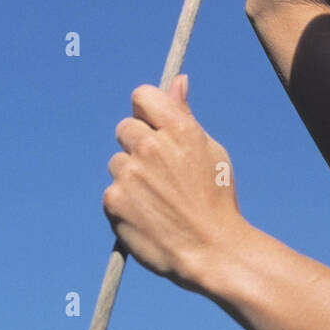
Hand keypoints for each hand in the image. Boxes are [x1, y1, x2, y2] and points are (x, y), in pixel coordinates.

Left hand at [103, 75, 246, 292]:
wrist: (211, 249)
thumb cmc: (216, 197)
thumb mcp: (209, 150)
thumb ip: (185, 115)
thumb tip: (178, 80)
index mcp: (180, 129)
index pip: (143, 96)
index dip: (147, 109)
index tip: (153, 123)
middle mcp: (151, 146)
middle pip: (125, 127)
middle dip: (138, 143)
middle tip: (160, 170)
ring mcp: (130, 174)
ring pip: (118, 162)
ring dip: (131, 175)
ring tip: (159, 198)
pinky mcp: (114, 200)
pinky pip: (113, 191)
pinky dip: (126, 202)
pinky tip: (149, 214)